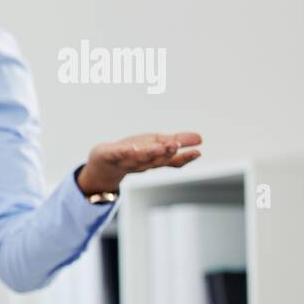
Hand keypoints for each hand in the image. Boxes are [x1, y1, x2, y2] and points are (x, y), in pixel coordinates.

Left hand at [77, 131, 201, 195]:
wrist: (103, 164)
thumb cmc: (132, 153)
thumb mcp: (155, 146)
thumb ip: (176, 144)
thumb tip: (200, 139)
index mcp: (154, 160)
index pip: (171, 160)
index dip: (184, 157)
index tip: (198, 152)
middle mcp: (142, 163)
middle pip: (156, 160)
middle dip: (166, 153)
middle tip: (176, 145)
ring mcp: (125, 160)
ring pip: (139, 158)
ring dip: (150, 153)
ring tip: (160, 146)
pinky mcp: (110, 155)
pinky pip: (117, 154)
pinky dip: (125, 152)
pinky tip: (132, 148)